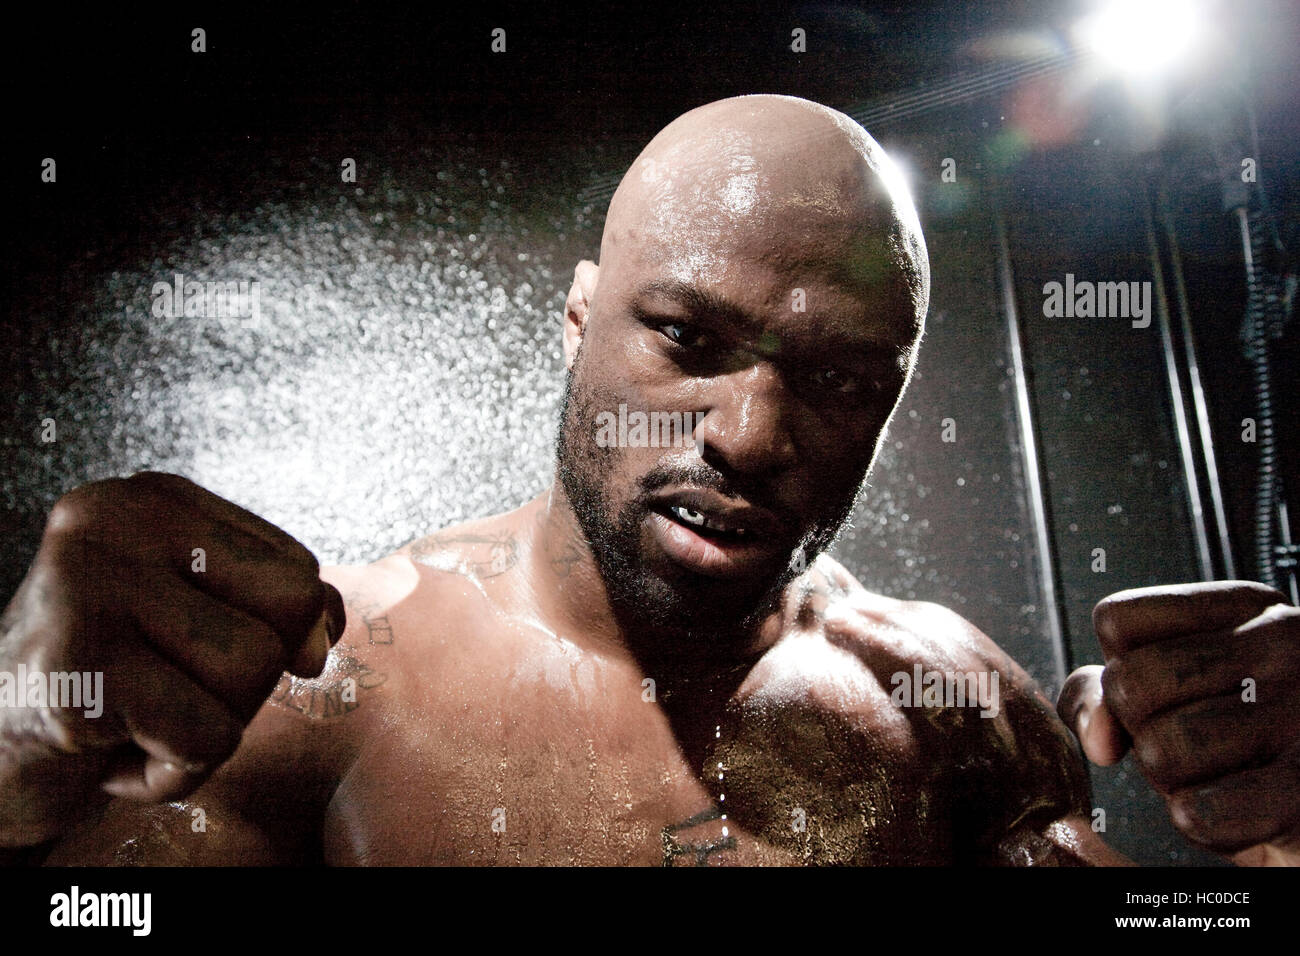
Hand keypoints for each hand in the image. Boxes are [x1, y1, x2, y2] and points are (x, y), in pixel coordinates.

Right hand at [0, 472, 344, 844]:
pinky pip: (206, 738)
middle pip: (287, 611)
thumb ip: (281, 607)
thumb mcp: (201, 620)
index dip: (276, 632)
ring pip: (253, 673)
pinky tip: (113, 751)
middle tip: (163, 686)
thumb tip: (323, 630)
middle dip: (246, 678)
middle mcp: (112, 523)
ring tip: (138, 717)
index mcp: (152, 499)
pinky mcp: (76, 670)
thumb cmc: (110, 680)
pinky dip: (175, 770)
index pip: (295, 568)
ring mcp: (86, 589)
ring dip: (209, 727)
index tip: (194, 649)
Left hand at [1058, 581, 1299, 864]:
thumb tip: (1097, 741)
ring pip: (1161, 750)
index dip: (1119, 667)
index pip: (1117, 620)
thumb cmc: (1239, 740)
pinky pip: (1199, 811)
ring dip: (1172, 779)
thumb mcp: (1175, 691)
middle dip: (1139, 726)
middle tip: (1186, 738)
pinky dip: (1201, 822)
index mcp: (1245, 609)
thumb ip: (1104, 693)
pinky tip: (1234, 808)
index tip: (1162, 690)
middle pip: (1130, 683)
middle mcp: (1281, 646)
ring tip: (1216, 771)